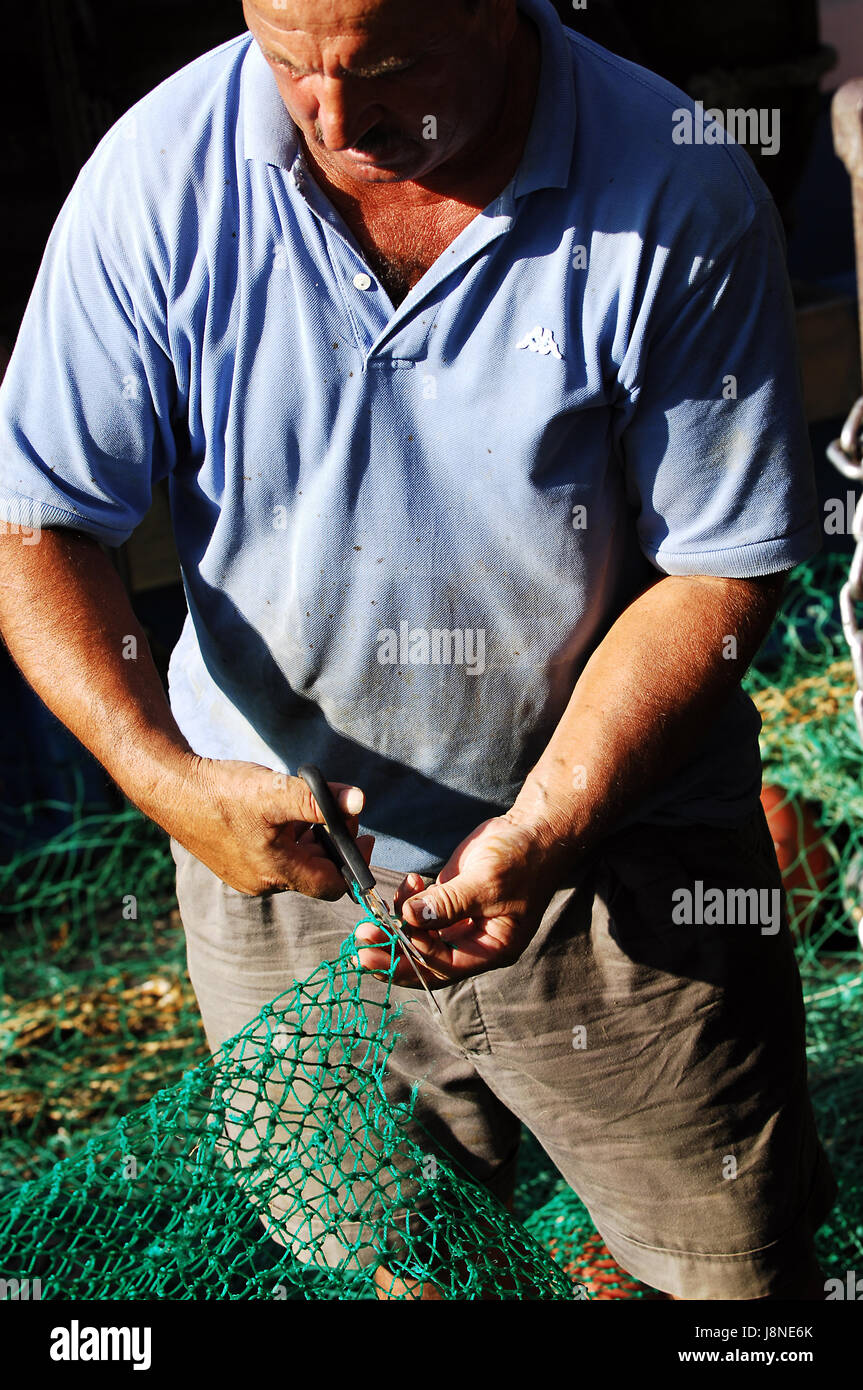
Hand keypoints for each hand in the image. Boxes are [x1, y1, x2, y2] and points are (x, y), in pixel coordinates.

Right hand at [164, 755, 372, 897]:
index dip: (354, 862)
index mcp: (277, 873)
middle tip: (340, 813)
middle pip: (315, 873)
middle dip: (333, 844)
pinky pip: (273, 857)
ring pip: (294, 862)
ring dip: (311, 839)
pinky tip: (281, 811)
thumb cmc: (222, 792)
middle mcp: (262, 882)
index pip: (333, 885)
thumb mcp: (275, 793)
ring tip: (310, 807)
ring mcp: (245, 875)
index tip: (364, 834)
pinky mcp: (232, 862)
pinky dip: (288, 838)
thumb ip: (318, 800)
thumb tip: (359, 801)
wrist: (171, 789)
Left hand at [354, 813, 570, 987]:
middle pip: (427, 961)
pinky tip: (409, 881)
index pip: (445, 965)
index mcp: (491, 949)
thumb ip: (449, 903)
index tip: (394, 931)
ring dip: (395, 927)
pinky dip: (407, 902)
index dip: (416, 952)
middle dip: (393, 953)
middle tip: (361, 944)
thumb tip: (410, 919)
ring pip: (419, 938)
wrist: (533, 830)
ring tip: (376, 911)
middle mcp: (474, 943)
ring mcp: (460, 923)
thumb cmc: (520, 858)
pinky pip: (420, 913)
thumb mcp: (487, 882)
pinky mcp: (450, 902)